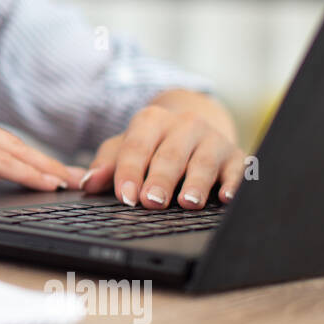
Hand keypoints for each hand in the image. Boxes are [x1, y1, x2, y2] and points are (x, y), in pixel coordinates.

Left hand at [79, 93, 243, 208]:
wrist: (195, 125)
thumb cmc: (153, 143)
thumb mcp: (125, 147)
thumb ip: (105, 165)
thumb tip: (86, 183)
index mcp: (151, 121)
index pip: (137, 147)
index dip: (129, 172)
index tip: (125, 197)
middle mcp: (184, 125)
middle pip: (170, 155)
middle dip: (160, 179)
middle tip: (151, 201)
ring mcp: (213, 139)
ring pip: (204, 162)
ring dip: (196, 183)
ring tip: (187, 202)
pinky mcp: (235, 155)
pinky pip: (237, 169)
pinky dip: (233, 183)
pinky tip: (226, 198)